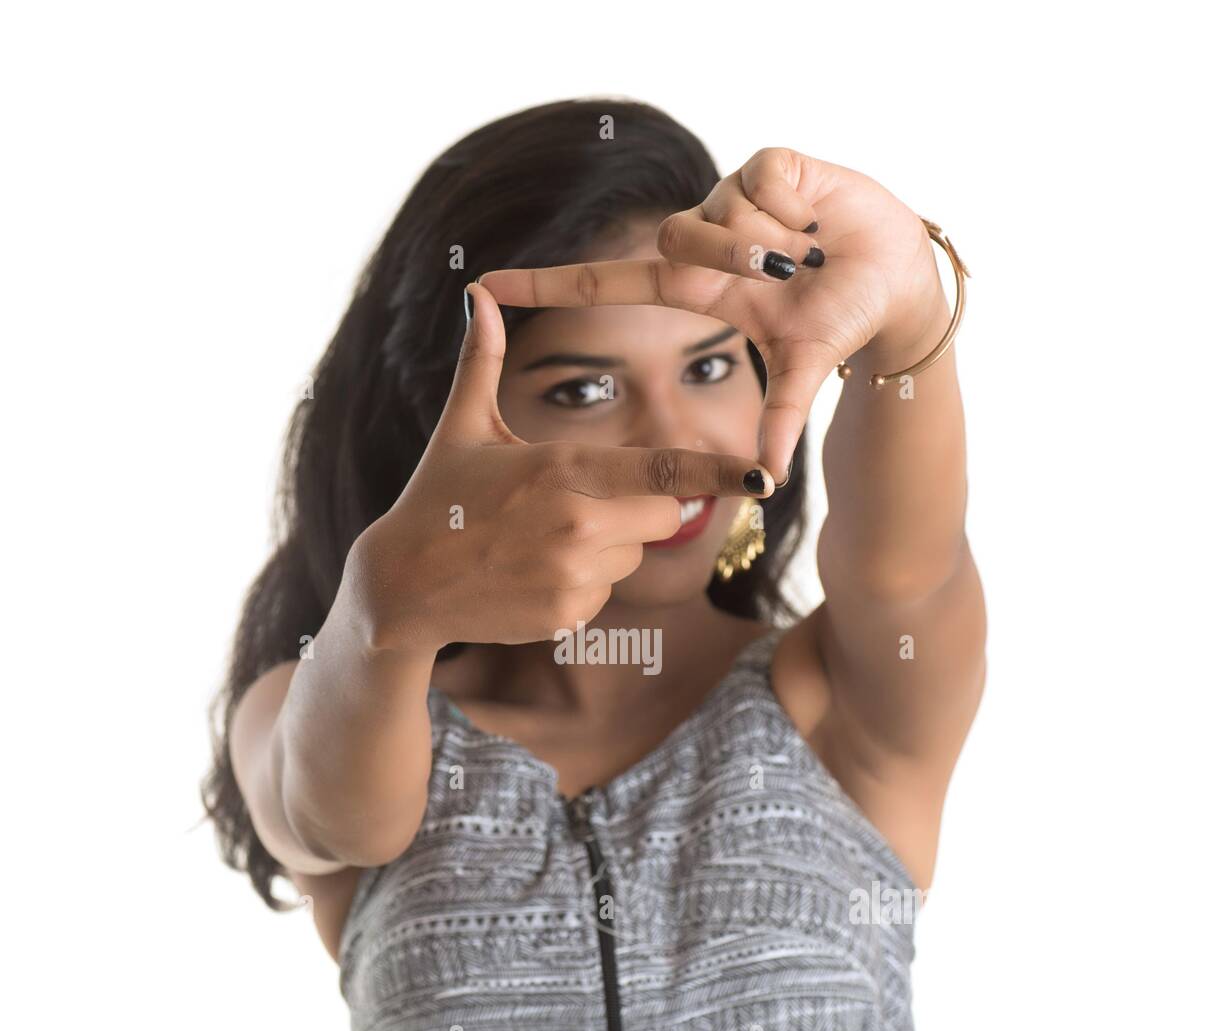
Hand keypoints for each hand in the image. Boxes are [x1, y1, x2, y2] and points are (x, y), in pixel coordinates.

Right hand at [346, 283, 773, 654]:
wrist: (404, 587)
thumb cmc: (436, 498)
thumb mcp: (462, 427)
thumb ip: (483, 362)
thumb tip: (480, 295)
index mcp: (564, 471)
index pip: (664, 473)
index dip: (717, 474)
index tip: (761, 476)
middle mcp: (579, 528)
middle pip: (665, 515)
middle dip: (643, 504)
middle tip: (584, 499)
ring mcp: (575, 578)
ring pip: (634, 554)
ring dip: (608, 544)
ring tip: (543, 539)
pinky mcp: (569, 616)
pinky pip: (606, 591)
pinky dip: (583, 582)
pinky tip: (534, 571)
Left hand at [478, 147, 946, 481]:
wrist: (899, 278)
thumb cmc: (843, 321)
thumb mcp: (805, 370)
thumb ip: (780, 420)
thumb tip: (765, 483)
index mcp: (696, 289)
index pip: (606, 282)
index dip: (547, 283)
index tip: (484, 283)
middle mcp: (705, 241)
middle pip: (674, 240)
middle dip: (731, 259)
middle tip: (787, 274)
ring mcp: (735, 199)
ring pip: (721, 212)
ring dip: (771, 239)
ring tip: (810, 251)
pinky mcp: (771, 163)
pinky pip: (763, 180)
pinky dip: (797, 205)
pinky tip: (820, 219)